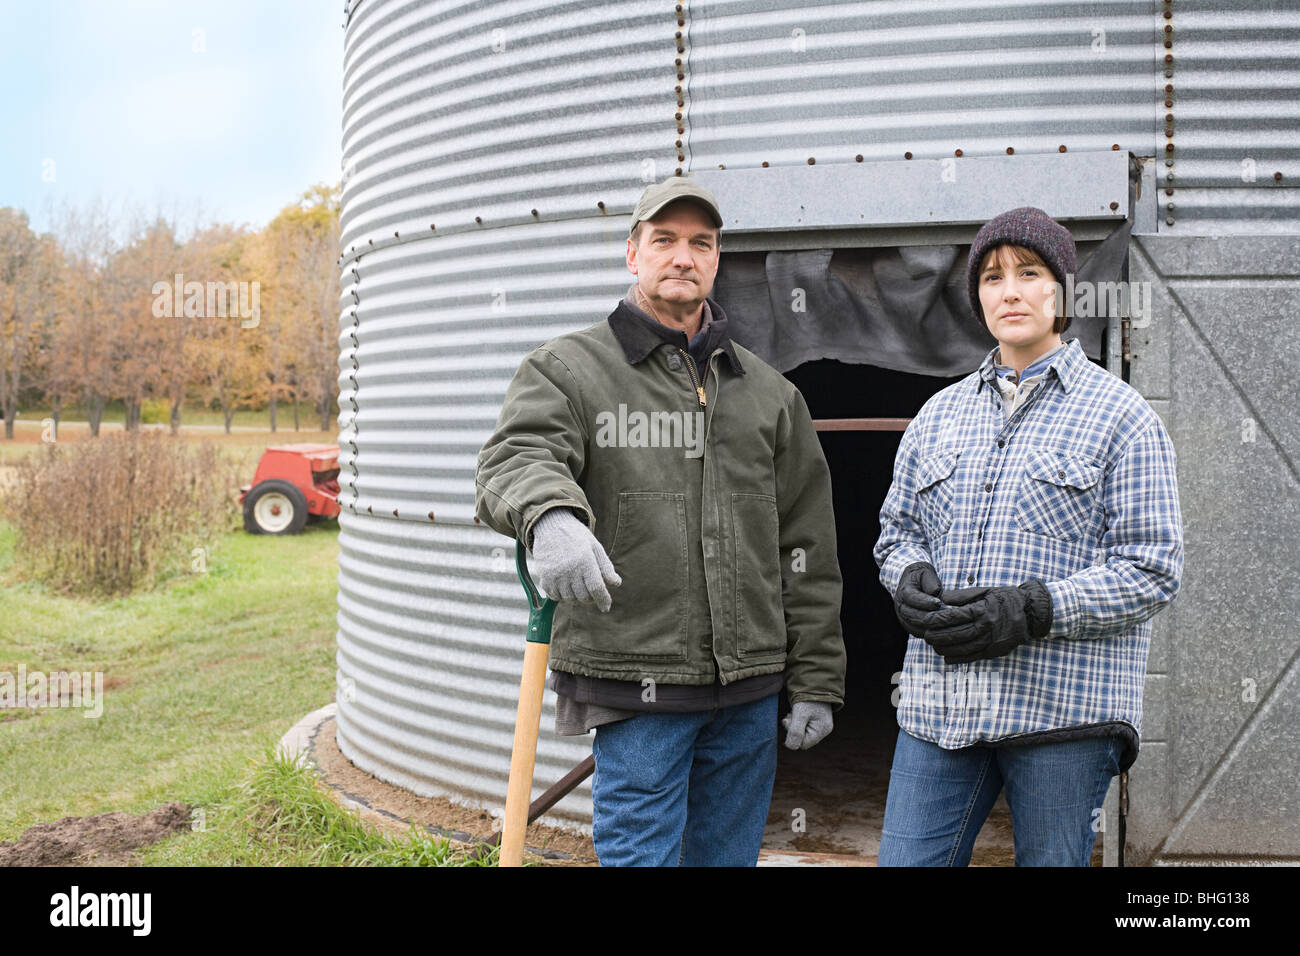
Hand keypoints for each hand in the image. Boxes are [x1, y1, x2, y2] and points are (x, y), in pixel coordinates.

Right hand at [528, 508, 621, 611]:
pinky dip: (561, 595)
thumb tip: (616, 584)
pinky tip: (565, 585)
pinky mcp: (544, 577)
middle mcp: (570, 569)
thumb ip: (606, 567)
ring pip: (569, 598)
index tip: (606, 607)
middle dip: (590, 597)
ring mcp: (556, 574)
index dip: (603, 600)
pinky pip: (555, 596)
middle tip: (590, 589)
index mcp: (585, 560)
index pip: (596, 588)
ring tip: (577, 584)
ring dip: (575, 596)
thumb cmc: (577, 536)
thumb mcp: (595, 547)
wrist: (551, 525)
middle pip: (583, 596)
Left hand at [782, 701, 832, 749]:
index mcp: (822, 730)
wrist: (813, 681)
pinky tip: (795, 711)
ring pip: (801, 732)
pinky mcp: (814, 719)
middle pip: (802, 738)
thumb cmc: (808, 697)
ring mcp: (819, 725)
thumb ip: (796, 730)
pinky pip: (802, 726)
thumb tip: (791, 746)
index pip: (803, 744)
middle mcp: (822, 729)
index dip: (793, 735)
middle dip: (793, 728)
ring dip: (793, 723)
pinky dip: (796, 720)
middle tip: (790, 715)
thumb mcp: (800, 713)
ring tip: (793, 712)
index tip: (789, 721)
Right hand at [893, 561, 985, 638]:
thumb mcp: (926, 572)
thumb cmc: (922, 577)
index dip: (926, 601)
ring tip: (947, 625)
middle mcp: (901, 607)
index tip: (939, 602)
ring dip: (932, 627)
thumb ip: (930, 581)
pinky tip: (944, 630)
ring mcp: (904, 619)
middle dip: (931, 617)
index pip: (913, 598)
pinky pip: (919, 633)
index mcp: (904, 592)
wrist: (911, 583)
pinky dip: (931, 633)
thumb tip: (935, 592)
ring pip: (916, 627)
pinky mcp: (910, 627)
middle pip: (914, 616)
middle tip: (947, 617)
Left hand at [923, 580, 1052, 663]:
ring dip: (945, 648)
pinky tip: (947, 657)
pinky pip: (973, 657)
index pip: (954, 617)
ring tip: (934, 645)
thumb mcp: (985, 591)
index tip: (925, 620)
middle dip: (938, 636)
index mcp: (983, 610)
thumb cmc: (1006, 599)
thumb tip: (941, 599)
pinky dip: (958, 658)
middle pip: (956, 634)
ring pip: (963, 648)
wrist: (1032, 613)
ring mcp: (991, 641)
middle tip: (925, 635)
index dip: (937, 620)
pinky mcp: (995, 651)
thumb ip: (963, 596)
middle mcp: (987, 627)